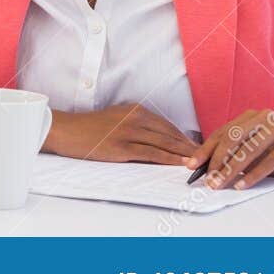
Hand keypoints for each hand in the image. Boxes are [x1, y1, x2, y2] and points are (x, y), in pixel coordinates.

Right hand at [47, 103, 198, 163]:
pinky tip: (181, 164)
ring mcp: (129, 132)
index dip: (185, 137)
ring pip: (165, 143)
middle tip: (207, 156)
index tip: (199, 147)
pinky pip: (152, 153)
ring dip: (185, 153)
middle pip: (170, 134)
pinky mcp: (122, 146)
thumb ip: (136, 126)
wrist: (66, 130)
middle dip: (190, 146)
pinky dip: (170, 159)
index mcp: (135, 110)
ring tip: (201, 162)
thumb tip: (157, 141)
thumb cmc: (89, 128)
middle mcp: (135, 118)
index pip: (167, 125)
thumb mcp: (116, 120)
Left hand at [188, 108, 273, 188]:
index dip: (205, 150)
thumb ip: (234, 155)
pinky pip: (268, 160)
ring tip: (220, 184)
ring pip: (248, 149)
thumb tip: (205, 168)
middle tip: (207, 180)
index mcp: (250, 116)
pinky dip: (253, 175)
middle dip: (216, 161)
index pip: (222, 133)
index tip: (191, 166)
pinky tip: (242, 185)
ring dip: (231, 170)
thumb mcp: (254, 153)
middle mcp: (263, 117)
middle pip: (232, 139)